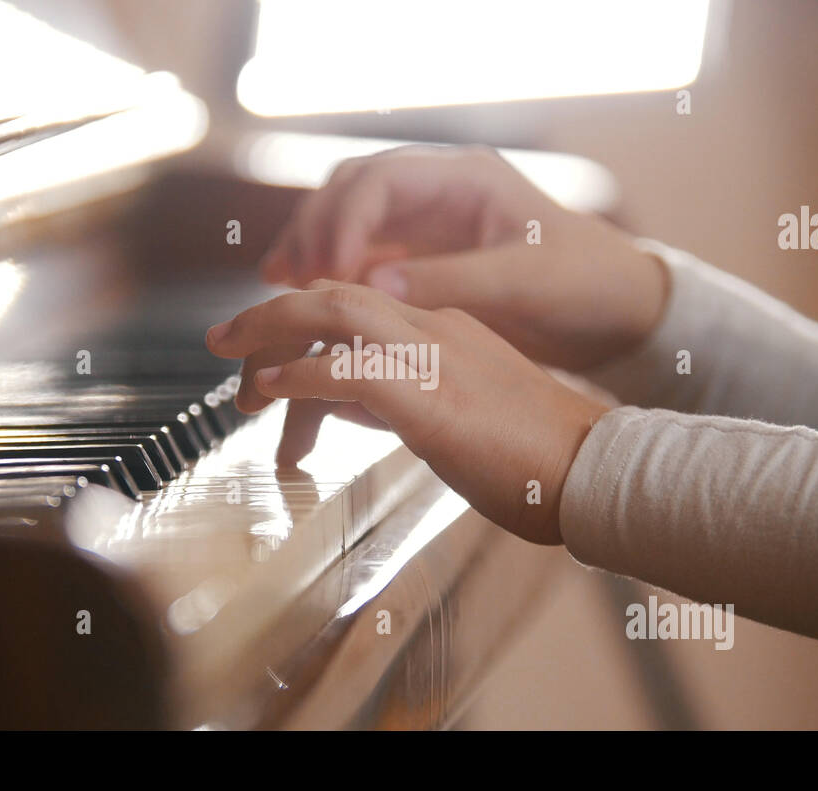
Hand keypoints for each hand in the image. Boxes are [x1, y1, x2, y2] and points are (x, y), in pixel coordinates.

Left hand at [205, 281, 609, 544]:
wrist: (595, 469)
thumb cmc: (533, 455)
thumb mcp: (452, 415)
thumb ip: (393, 399)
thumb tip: (333, 403)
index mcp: (444, 328)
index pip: (355, 307)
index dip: (300, 324)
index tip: (265, 357)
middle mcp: (435, 329)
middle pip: (335, 293)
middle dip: (270, 312)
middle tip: (222, 339)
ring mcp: (435, 357)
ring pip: (335, 314)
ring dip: (272, 330)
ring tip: (232, 363)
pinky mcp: (432, 399)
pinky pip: (350, 372)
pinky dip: (302, 374)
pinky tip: (272, 389)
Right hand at [260, 144, 669, 370]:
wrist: (620, 311)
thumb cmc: (587, 284)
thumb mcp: (526, 282)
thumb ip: (453, 281)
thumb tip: (376, 287)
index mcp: (466, 180)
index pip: (379, 183)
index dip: (343, 224)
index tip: (326, 273)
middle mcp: (440, 193)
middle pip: (351, 192)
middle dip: (312, 229)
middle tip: (283, 278)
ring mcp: (431, 223)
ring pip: (350, 219)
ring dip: (313, 247)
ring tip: (278, 285)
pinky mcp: (427, 257)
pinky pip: (364, 254)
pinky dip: (332, 273)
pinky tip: (308, 297)